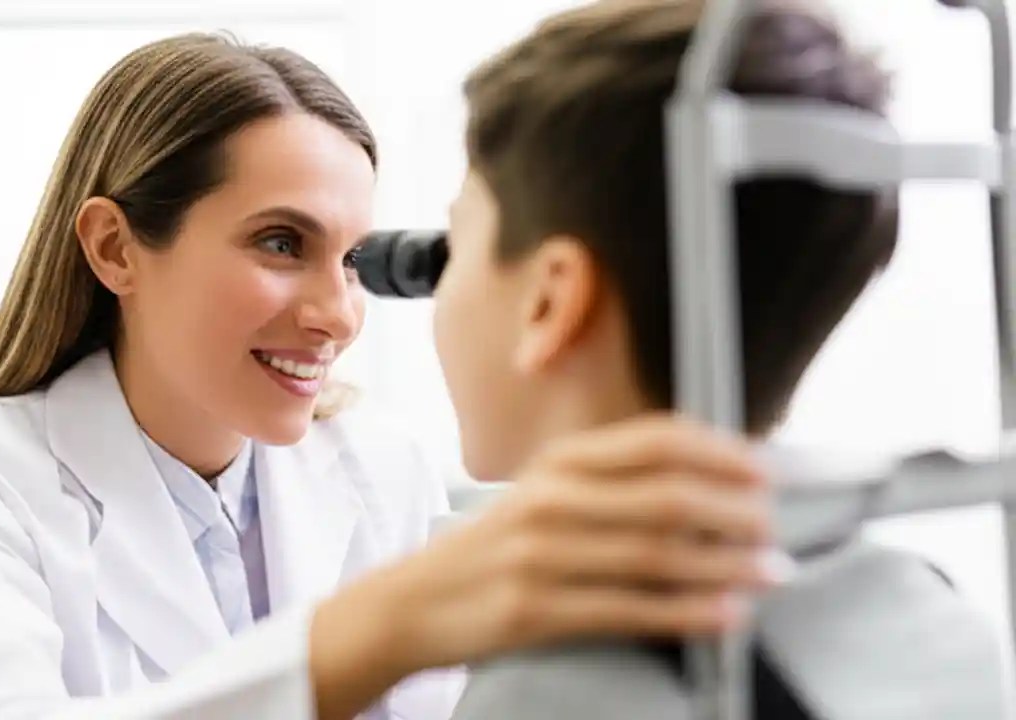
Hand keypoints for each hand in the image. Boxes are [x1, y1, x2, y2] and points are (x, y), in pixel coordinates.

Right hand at [310, 415, 784, 718]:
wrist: (411, 603)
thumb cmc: (491, 548)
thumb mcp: (541, 494)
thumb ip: (608, 483)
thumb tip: (702, 486)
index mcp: (559, 462)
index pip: (655, 440)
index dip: (719, 453)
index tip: (761, 472)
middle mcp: (552, 498)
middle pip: (666, 496)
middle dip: (735, 513)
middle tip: (773, 527)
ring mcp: (542, 554)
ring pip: (656, 554)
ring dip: (726, 564)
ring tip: (769, 571)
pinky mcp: (536, 609)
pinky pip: (630, 608)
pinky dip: (687, 612)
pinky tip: (725, 613)